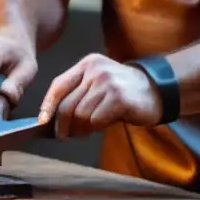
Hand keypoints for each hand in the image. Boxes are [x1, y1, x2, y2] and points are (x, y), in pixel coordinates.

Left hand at [39, 53, 162, 138]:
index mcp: (87, 64)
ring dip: (84, 128)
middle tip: (69, 135)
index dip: (48, 106)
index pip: (58, 86)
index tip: (43, 122)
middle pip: (67, 105)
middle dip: (64, 125)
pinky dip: (98, 127)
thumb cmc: (122, 92)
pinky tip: (107, 122)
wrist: (156, 91)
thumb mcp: (97, 85)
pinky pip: (96, 120)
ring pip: (81, 115)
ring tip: (93, 126)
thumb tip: (51, 119)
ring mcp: (107, 82)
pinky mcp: (118, 97)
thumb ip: (77, 95)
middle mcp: (95, 70)